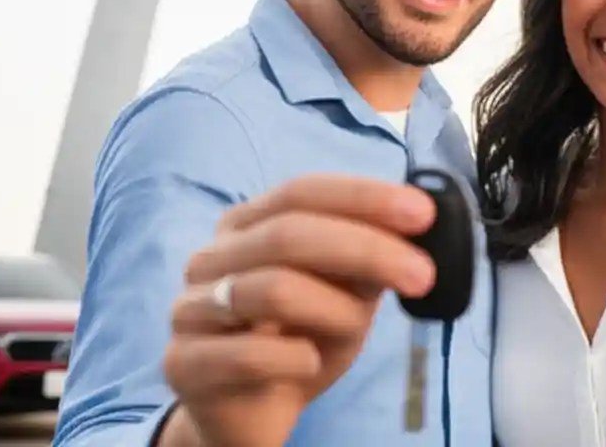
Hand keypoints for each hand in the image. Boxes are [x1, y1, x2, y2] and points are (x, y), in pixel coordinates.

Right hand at [158, 175, 437, 446]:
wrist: (246, 413)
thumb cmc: (297, 341)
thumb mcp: (343, 296)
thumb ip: (368, 261)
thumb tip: (418, 225)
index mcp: (248, 227)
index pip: (302, 192)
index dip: (362, 197)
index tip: (422, 213)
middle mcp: (211, 258)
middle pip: (288, 235)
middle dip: (366, 249)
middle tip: (421, 274)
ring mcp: (190, 309)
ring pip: (271, 289)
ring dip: (334, 309)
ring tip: (356, 328)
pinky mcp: (183, 363)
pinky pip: (248, 354)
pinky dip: (295, 358)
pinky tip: (309, 363)